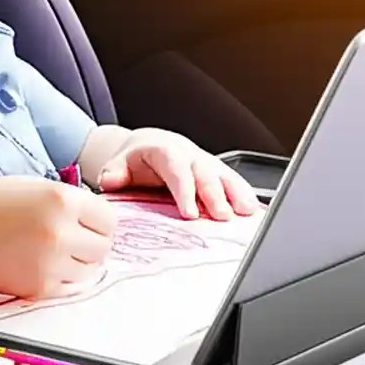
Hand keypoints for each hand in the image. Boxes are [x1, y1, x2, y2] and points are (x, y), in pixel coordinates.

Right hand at [0, 176, 116, 298]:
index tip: (88, 224)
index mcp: (62, 199)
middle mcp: (61, 231)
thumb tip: (101, 223)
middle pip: (103, 247)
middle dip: (91, 244)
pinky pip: (68, 287)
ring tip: (51, 251)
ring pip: (89, 270)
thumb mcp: (35, 187)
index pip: (110, 220)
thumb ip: (71, 203)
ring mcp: (51, 262)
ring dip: (78, 263)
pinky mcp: (39, 287)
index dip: (99, 222)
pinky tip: (40, 263)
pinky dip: (60, 278)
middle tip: (71, 239)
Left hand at [95, 128, 259, 219]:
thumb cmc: (135, 160)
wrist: (149, 147)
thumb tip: (111, 180)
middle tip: (222, 217)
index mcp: (166, 151)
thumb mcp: (118, 163)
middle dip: (215, 195)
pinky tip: (253, 210)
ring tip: (246, 212)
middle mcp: (190, 155)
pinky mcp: (217, 173)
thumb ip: (114, 173)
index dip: (185, 191)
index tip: (190, 213)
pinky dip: (245, 194)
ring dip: (237, 193)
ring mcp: (206, 163)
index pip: (177, 170)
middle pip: (205, 174)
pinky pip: (234, 182)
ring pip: (224, 175)